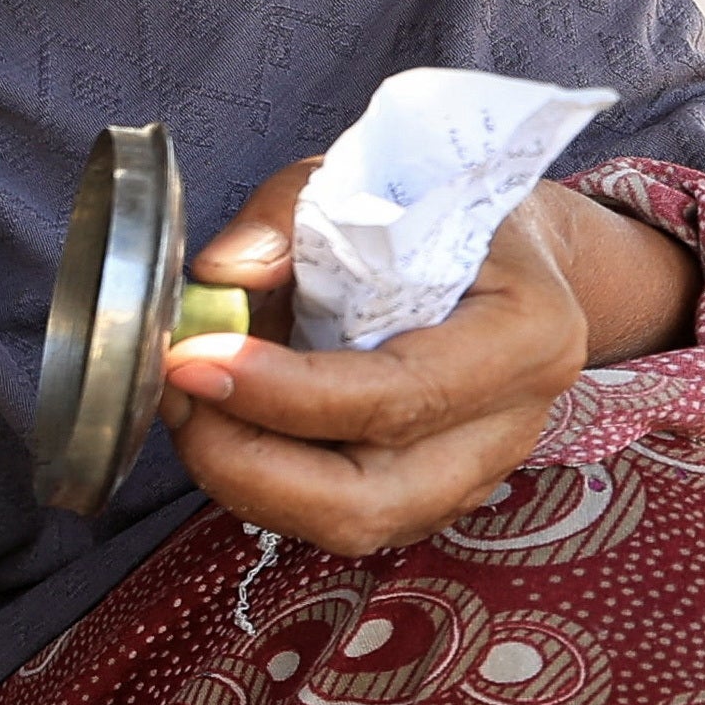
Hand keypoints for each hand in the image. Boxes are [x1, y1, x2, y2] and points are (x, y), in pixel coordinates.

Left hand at [161, 159, 693, 553]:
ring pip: (346, 524)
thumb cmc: (435, 213)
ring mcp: (474, 475)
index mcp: (524, 336)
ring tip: (194, 406)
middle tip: (180, 397)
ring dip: (245, 479)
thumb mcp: (367, 179)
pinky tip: (229, 426)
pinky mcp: (430, 496)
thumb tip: (218, 276)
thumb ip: (285, 215)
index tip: (194, 358)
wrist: (509, 254)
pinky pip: (337, 518)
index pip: (396, 396)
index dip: (282, 393)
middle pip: (368, 499)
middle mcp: (510, 425)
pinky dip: (265, 483)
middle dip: (248, 463)